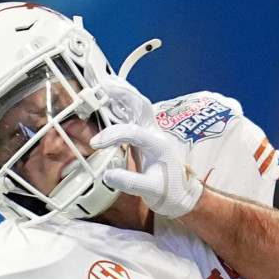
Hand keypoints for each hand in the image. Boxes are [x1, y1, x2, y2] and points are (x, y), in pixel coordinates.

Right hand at [89, 83, 201, 218]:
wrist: (181, 196)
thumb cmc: (169, 193)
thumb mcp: (150, 190)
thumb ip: (130, 182)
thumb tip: (108, 175)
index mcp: (158, 145)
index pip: (133, 132)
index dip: (113, 135)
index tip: (96, 144)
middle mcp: (155, 134)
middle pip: (141, 107)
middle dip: (124, 94)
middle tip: (105, 84)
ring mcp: (150, 133)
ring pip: (138, 107)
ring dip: (123, 94)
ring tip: (106, 82)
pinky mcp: (144, 136)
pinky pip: (133, 115)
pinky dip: (122, 105)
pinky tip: (111, 97)